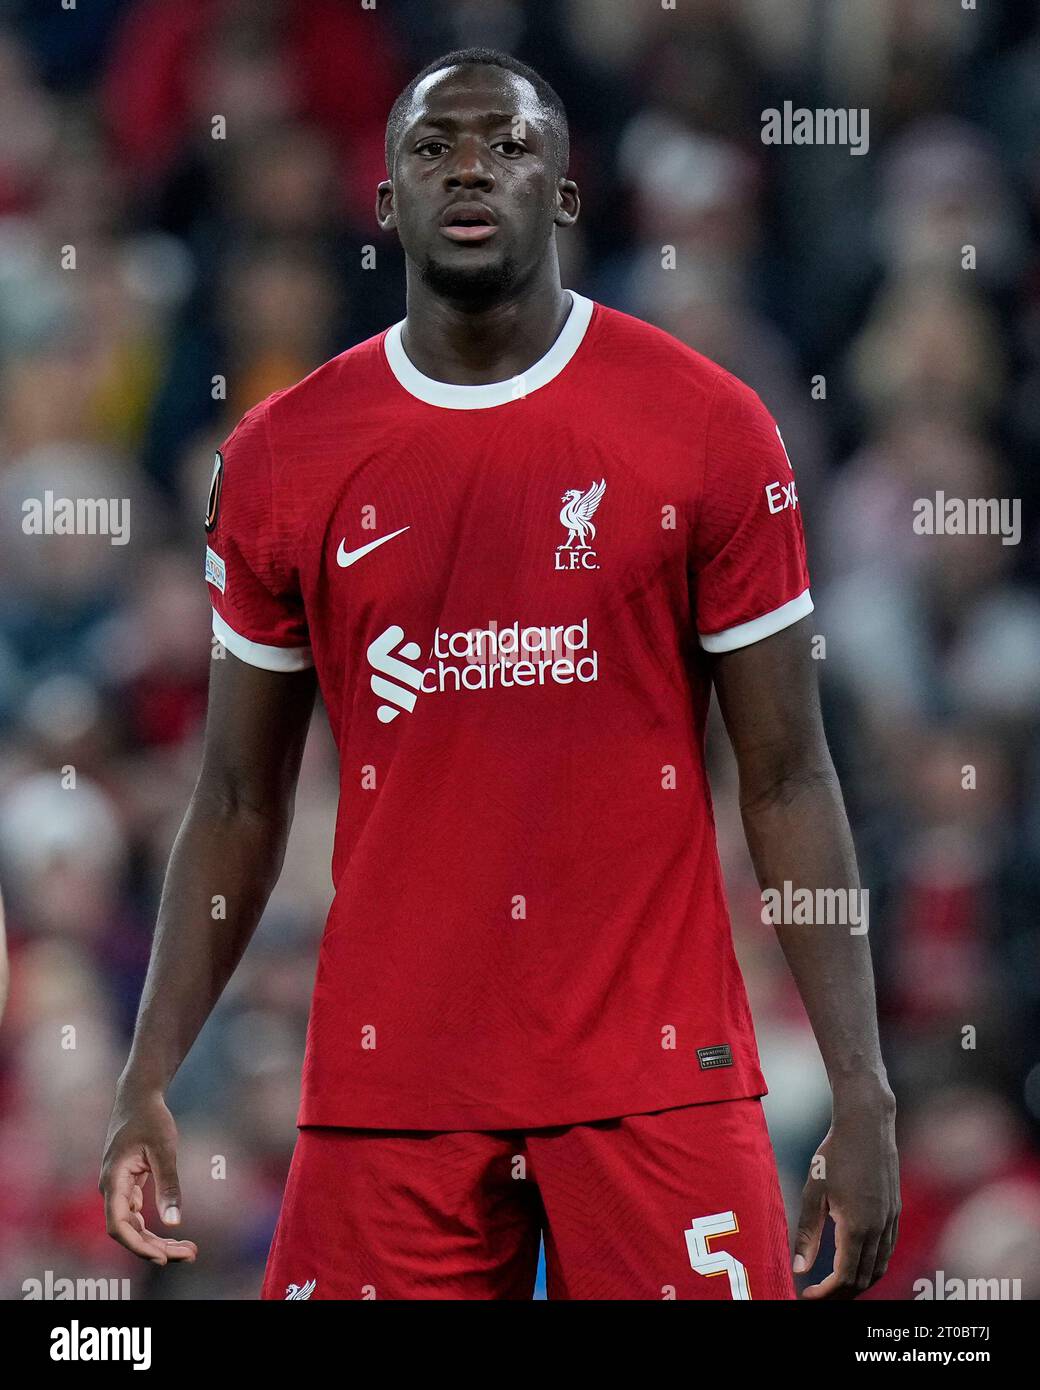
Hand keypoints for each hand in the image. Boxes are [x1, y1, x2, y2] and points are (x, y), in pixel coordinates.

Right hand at [100, 1090, 197, 1265]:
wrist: (138, 1096)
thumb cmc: (150, 1118)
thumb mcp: (163, 1149)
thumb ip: (168, 1184)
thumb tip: (174, 1222)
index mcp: (113, 1181)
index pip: (119, 1226)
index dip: (139, 1246)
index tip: (163, 1258)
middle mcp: (111, 1188)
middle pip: (129, 1231)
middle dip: (156, 1248)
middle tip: (190, 1254)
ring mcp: (118, 1188)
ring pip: (134, 1225)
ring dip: (157, 1240)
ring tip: (188, 1249)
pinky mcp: (128, 1185)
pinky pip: (138, 1215)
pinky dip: (155, 1226)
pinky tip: (175, 1235)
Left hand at [794, 1083, 899, 1298]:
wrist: (866, 1125)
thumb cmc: (834, 1154)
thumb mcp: (814, 1192)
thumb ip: (806, 1233)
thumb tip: (798, 1268)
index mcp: (857, 1227)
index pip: (844, 1278)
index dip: (826, 1293)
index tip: (807, 1295)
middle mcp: (879, 1229)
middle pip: (864, 1279)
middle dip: (841, 1294)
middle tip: (818, 1295)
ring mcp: (891, 1221)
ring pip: (879, 1267)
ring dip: (858, 1282)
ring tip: (833, 1284)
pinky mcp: (895, 1212)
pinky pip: (886, 1250)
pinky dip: (871, 1265)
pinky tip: (854, 1260)